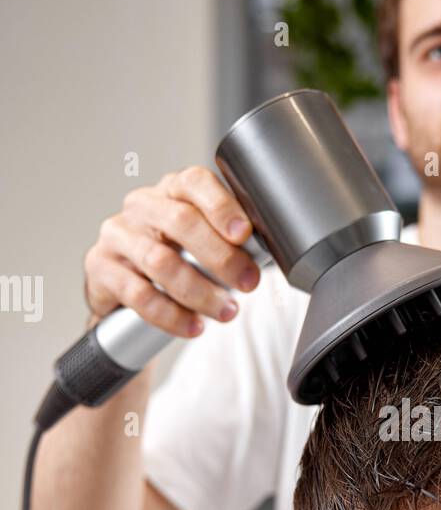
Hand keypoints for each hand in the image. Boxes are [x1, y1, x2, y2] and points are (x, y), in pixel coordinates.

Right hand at [83, 166, 259, 336]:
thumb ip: (229, 241)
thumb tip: (272, 252)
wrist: (124, 293)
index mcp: (171, 190)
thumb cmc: (175, 260)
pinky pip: (138, 294)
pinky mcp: (100, 268)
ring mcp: (117, 235)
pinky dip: (171, 315)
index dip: (221, 206)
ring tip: (226, 311)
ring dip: (200, 291)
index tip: (245, 235)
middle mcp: (141, 206)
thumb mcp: (201, 243)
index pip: (194, 182)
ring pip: (160, 261)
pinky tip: (194, 326)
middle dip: (221, 256)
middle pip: (180, 222)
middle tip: (248, 283)